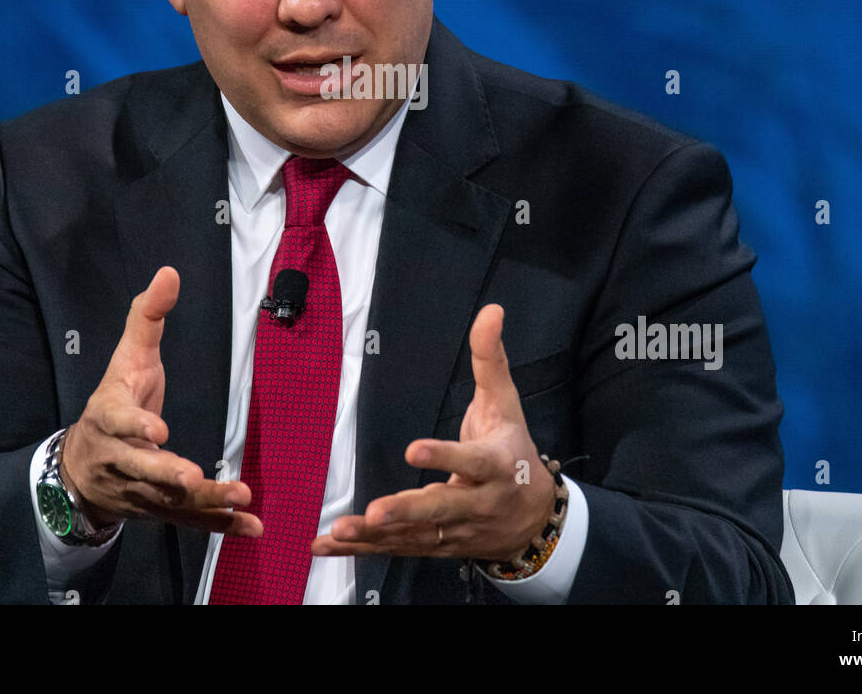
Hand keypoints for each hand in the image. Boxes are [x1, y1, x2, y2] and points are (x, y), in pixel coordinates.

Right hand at [59, 266, 262, 537]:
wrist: (81, 467)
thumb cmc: (114, 400)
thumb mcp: (126, 357)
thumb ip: (148, 317)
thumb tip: (169, 272)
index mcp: (108, 417)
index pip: (116, 422)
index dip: (134, 427)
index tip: (158, 431)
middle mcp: (120, 458)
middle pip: (143, 469)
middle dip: (169, 475)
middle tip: (194, 477)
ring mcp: (138, 489)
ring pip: (169, 500)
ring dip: (204, 501)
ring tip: (240, 498)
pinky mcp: (158, 510)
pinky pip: (188, 521)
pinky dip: (220, 526)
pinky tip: (253, 527)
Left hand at [311, 303, 554, 562]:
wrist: (535, 518)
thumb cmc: (513, 451)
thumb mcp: (506, 403)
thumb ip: (491, 359)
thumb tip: (492, 310)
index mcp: (496, 465)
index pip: (471, 461)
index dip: (445, 457)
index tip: (413, 450)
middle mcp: (477, 503)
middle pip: (441, 509)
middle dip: (407, 512)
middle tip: (375, 512)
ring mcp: (455, 531)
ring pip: (414, 536)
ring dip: (376, 536)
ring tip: (340, 530)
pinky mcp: (435, 546)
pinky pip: (396, 550)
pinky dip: (361, 551)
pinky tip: (326, 544)